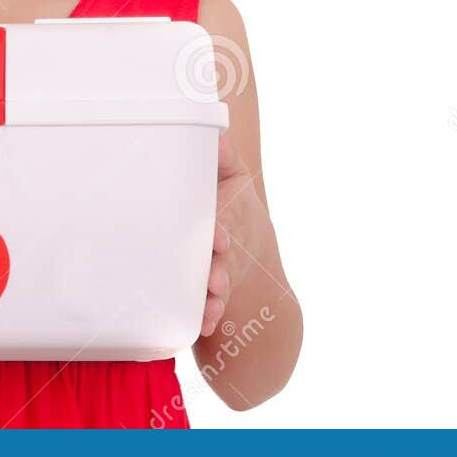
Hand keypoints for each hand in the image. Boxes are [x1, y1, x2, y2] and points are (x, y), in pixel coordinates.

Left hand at [202, 129, 252, 337]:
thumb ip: (224, 159)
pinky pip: (212, 306)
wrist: (252, 254)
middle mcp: (227, 248)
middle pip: (224, 259)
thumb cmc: (233, 208)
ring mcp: (221, 271)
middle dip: (218, 267)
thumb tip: (215, 133)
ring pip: (220, 285)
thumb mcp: (235, 181)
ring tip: (210, 301)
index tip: (218, 235)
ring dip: (215, 295)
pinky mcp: (211, 292)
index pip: (224, 223)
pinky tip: (204, 323)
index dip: (220, 230)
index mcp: (227, 217)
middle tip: (213, 277)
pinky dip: (209, 315)